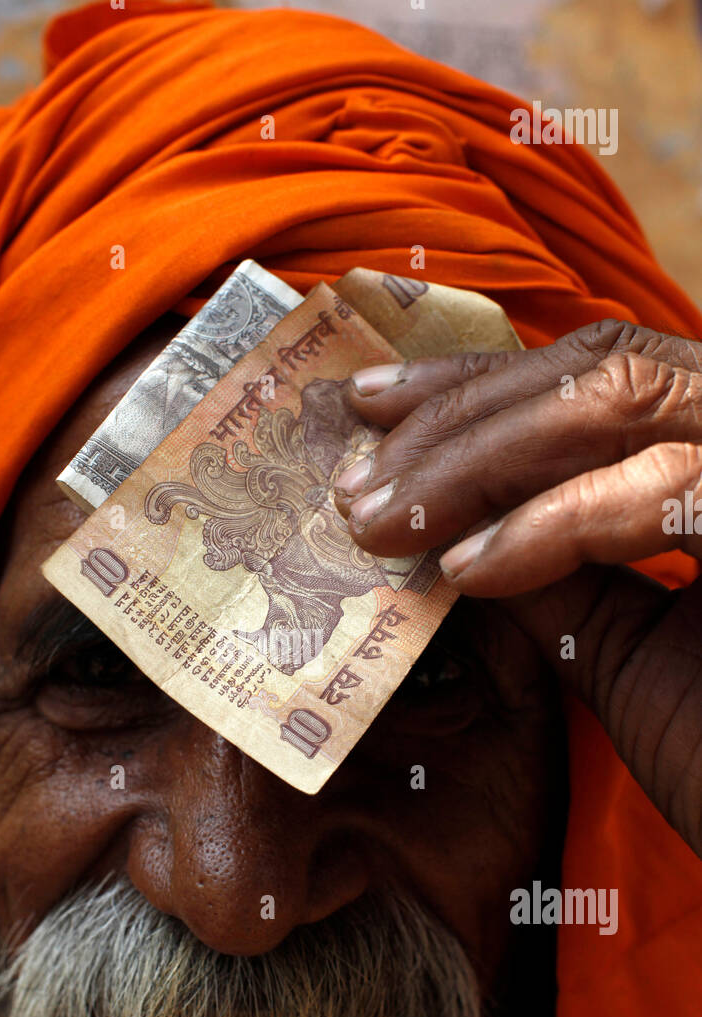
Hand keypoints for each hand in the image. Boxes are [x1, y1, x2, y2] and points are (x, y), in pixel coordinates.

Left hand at [335, 319, 701, 856]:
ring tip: (381, 522)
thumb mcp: (618, 643)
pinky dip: (556, 524)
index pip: (596, 376)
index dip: (478, 384)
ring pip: (622, 405)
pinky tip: (466, 570)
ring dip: (480, 462)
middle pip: (602, 371)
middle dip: (459, 419)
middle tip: (353, 481)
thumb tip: (447, 519)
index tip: (369, 407)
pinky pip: (665, 490)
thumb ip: (551, 563)